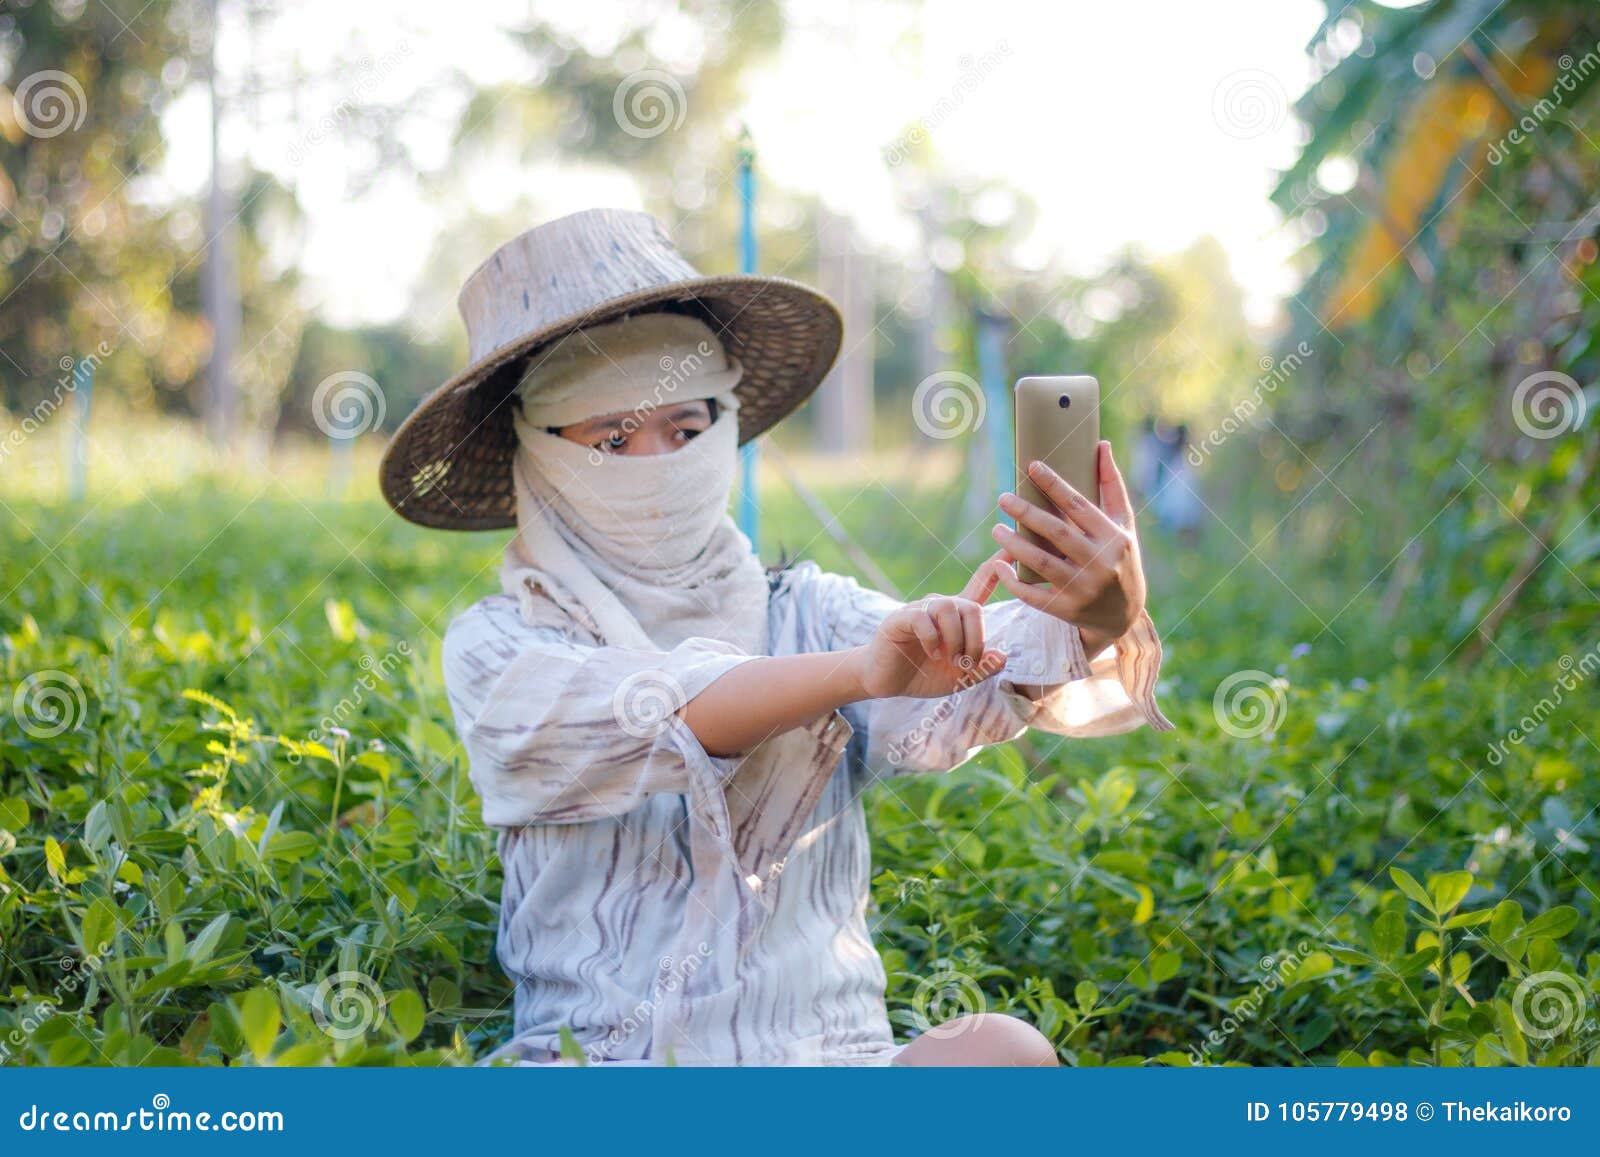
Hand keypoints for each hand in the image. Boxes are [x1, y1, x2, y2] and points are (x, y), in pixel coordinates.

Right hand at [851, 554, 1009, 698]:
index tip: (1011, 549)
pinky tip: (932, 653)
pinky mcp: (901, 618)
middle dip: (976, 639)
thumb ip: (982, 668)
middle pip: (971, 607)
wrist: (887, 682)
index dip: (996, 567)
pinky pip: (923, 618)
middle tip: (966, 663)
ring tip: (949, 659)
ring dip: (955, 640)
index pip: (980, 585)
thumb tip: (1002, 656)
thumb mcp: (960, 678)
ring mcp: (919, 610)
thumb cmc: (924, 675)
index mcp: (957, 618)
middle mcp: (940, 608)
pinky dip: (932, 639)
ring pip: (949, 609)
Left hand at [990, 441, 1146, 651]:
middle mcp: (1100, 562)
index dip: (1054, 484)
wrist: (1124, 614)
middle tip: (1002, 498)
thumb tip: (1101, 445)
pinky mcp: (1068, 610)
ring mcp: (1083, 588)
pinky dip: (1013, 581)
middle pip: (1056, 532)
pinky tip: (999, 564)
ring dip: (1014, 544)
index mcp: (1113, 537)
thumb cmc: (1120, 558)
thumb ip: (1111, 487)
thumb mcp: (1122, 524)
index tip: (1031, 466)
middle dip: (1026, 512)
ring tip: (996, 528)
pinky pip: (1034, 595)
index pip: (1079, 505)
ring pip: (1041, 563)